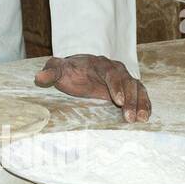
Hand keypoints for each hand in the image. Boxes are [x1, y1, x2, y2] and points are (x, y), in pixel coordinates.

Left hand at [34, 54, 151, 122]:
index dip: (116, 86)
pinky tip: (145, 118)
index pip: (111, 73)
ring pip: (137, 89)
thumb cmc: (68, 72)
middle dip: (130, 100)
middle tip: (129, 117)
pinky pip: (141, 95)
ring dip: (141, 103)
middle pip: (128, 82)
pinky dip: (145, 105)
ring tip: (140, 120)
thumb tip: (39, 78)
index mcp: (100, 64)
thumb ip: (50, 72)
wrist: (78, 70)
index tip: (116, 100)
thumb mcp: (57, 70)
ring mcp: (124, 79)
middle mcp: (116, 70)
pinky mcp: (129, 90)